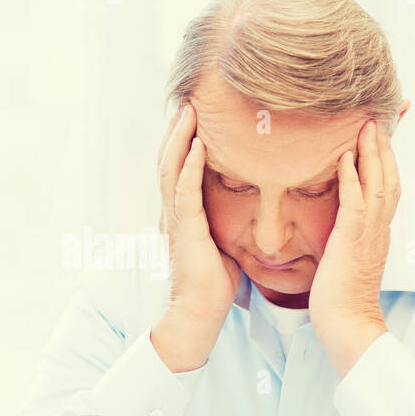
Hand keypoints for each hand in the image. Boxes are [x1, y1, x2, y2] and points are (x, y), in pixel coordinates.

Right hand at [152, 101, 241, 371]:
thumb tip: (245, 214)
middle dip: (177, 129)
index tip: (195, 115)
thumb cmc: (213, 288)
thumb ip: (224, 225)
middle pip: (169, 160)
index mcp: (183, 215)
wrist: (198, 316)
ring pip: (171, 167)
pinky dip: (190, 165)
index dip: (184, 141)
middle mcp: (174, 213)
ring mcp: (177, 220)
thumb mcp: (222, 247)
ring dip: (180, 137)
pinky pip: (185, 191)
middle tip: (188, 99)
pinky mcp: (185, 231)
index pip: (179, 168)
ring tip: (188, 109)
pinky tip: (200, 144)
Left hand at [309, 120, 400, 376]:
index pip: (386, 185)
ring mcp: (368, 233)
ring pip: (378, 183)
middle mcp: (379, 227)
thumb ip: (346, 236)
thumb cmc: (340, 297)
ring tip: (366, 124)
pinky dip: (352, 177)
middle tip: (379, 115)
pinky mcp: (352, 241)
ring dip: (372, 152)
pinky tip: (345, 157)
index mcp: (377, 230)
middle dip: (385, 145)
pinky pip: (355, 203)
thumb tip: (337, 225)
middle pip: (389, 176)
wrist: (347, 325)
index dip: (386, 158)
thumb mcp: (345, 257)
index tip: (382, 132)